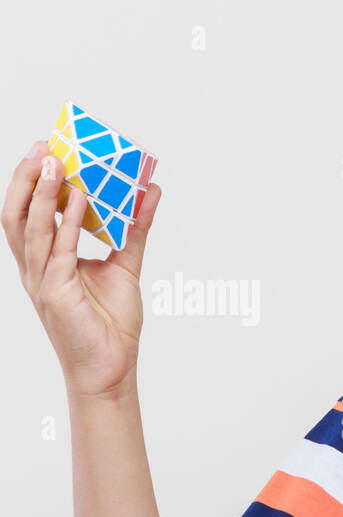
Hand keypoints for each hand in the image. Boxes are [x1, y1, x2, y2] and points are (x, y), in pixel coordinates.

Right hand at [3, 140, 161, 400]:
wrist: (112, 370)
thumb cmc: (111, 324)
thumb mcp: (126, 266)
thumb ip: (135, 228)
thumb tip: (150, 191)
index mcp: (45, 262)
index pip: (28, 214)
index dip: (31, 182)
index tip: (46, 150)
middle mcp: (36, 268)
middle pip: (17, 214)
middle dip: (27, 179)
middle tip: (43, 146)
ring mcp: (42, 280)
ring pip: (32, 227)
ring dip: (43, 192)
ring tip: (56, 161)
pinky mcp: (55, 293)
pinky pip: (59, 250)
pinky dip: (67, 222)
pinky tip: (77, 198)